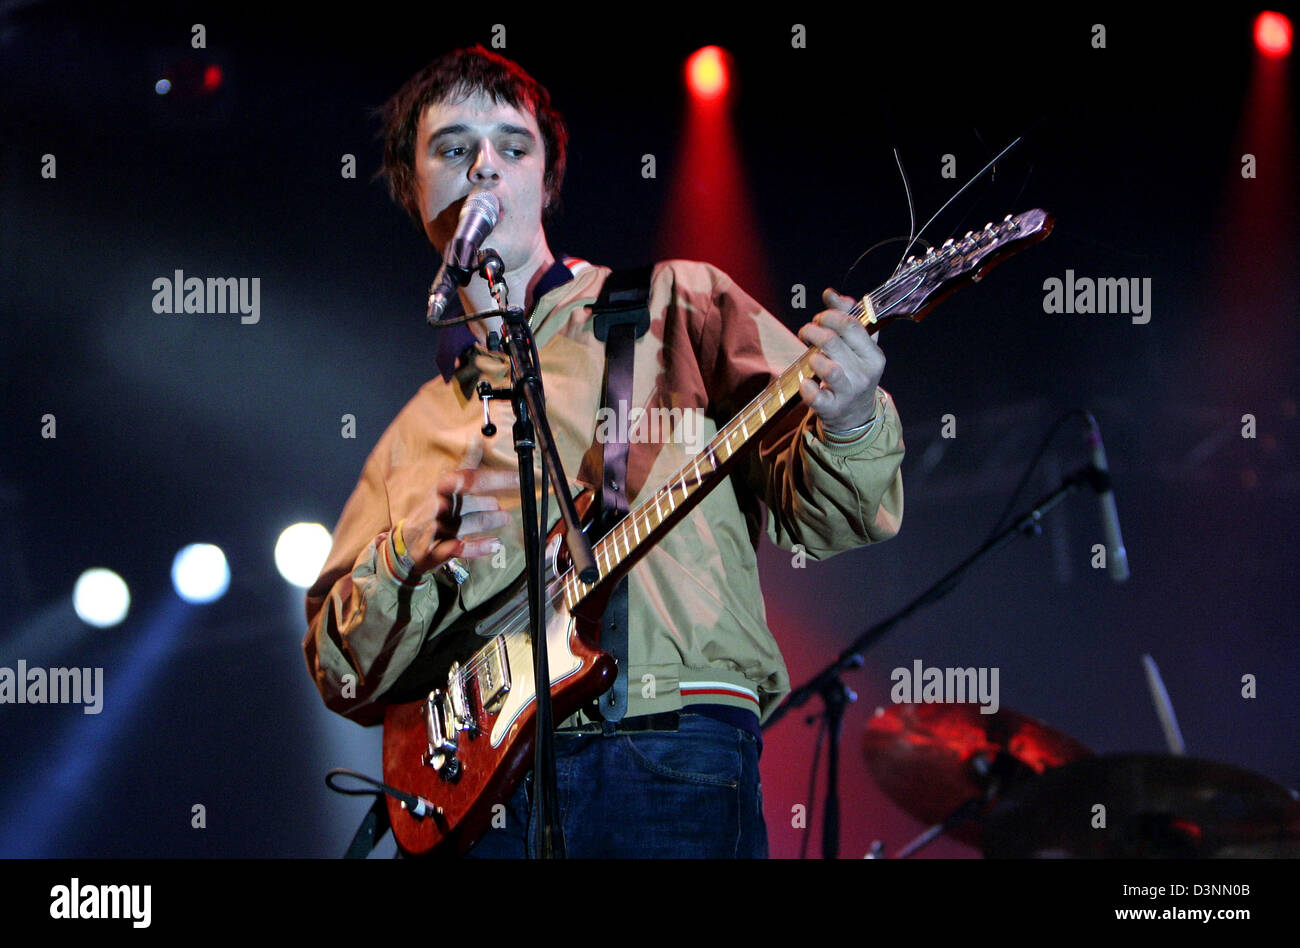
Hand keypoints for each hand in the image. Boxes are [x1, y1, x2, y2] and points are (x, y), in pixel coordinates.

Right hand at [400, 439, 517, 573]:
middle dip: (488, 502)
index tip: (518, 479)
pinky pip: (457, 549)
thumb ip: (464, 466)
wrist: (404, 544)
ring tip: (504, 518)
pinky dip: (477, 547)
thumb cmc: (430, 511)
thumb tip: (478, 439)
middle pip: (466, 501)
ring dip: (488, 521)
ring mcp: (434, 529)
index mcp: (441, 489)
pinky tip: (494, 544)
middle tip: (503, 505)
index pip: (469, 478)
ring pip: (465, 524)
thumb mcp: (443, 485)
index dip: (495, 478)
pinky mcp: (434, 550)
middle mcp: (437, 506)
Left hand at [796, 288, 885, 431]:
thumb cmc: (854, 372)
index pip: (851, 325)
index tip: (820, 319)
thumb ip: (847, 316)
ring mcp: (849, 392)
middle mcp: (865, 373)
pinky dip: (806, 387)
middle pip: (833, 342)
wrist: (856, 414)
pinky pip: (815, 396)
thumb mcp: (858, 346)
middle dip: (813, 331)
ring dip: (813, 357)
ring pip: (827, 367)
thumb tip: (831, 294)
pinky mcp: (832, 408)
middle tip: (807, 333)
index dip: (829, 316)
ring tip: (812, 357)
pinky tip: (806, 382)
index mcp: (874, 354)